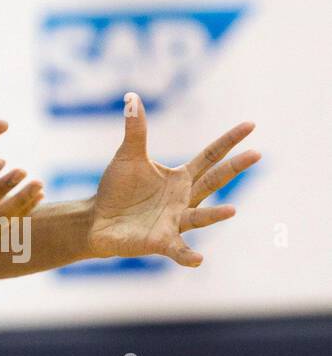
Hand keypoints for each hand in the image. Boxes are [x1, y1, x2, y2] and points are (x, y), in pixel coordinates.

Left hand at [87, 93, 259, 266]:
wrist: (98, 219)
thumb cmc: (118, 189)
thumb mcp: (128, 155)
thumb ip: (136, 129)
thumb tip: (132, 96)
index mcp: (180, 178)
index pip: (210, 156)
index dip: (229, 141)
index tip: (250, 125)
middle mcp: (183, 199)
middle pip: (214, 181)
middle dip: (234, 168)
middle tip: (257, 154)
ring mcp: (175, 221)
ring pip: (200, 217)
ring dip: (215, 215)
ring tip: (233, 210)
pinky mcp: (160, 241)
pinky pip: (178, 249)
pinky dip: (188, 255)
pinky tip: (198, 259)